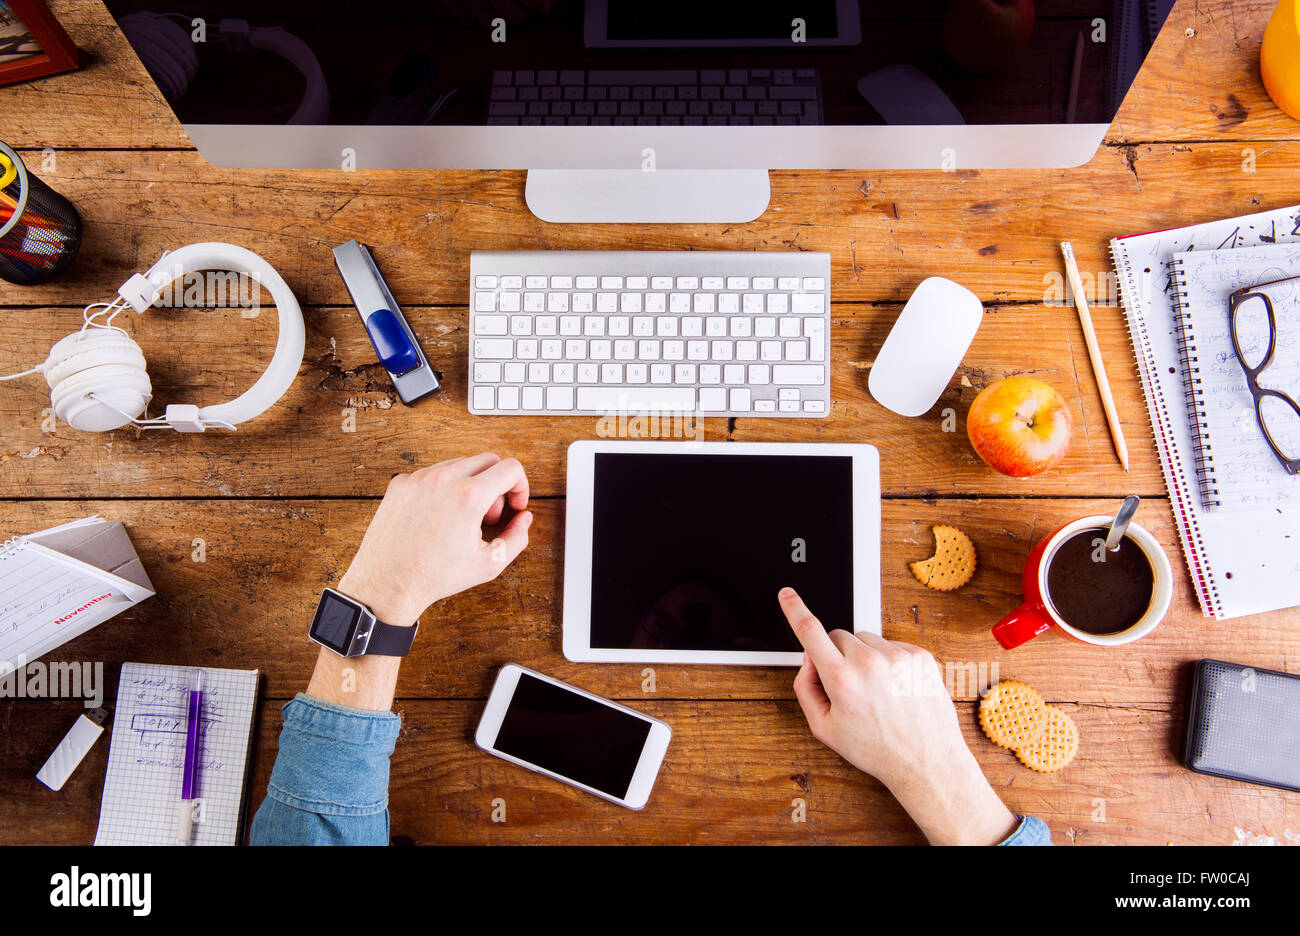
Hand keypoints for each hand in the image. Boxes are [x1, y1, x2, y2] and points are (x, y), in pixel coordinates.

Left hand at [338, 454, 531, 627]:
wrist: (386, 583)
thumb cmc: (434, 576)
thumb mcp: (489, 563)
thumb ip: (517, 537)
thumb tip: (524, 518)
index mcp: (468, 495)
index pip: (511, 468)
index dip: (521, 487)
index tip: (514, 505)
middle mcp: (443, 479)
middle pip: (488, 460)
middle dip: (497, 485)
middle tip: (488, 515)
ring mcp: (419, 478)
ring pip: (460, 465)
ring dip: (471, 485)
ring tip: (462, 519)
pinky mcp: (401, 483)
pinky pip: (432, 473)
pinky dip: (443, 488)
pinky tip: (439, 516)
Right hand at [777, 587, 1017, 845]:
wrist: (926, 760)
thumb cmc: (877, 749)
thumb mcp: (824, 729)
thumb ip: (806, 688)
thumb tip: (809, 659)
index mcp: (842, 680)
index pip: (810, 631)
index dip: (794, 609)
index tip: (787, 594)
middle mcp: (869, 662)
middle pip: (838, 636)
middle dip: (836, 654)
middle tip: (847, 685)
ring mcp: (897, 656)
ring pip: (865, 639)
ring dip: (863, 657)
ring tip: (876, 691)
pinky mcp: (919, 656)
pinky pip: (890, 645)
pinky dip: (887, 661)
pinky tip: (894, 688)